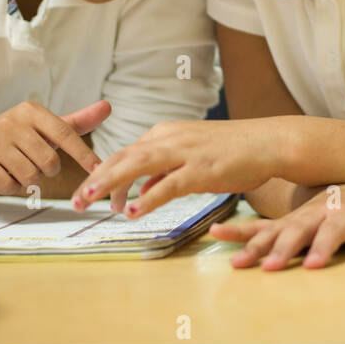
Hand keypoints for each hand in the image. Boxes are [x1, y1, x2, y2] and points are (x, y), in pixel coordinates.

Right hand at [0, 100, 107, 194]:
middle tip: (35, 161)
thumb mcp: (45, 126)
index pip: (65, 133)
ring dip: (29, 178)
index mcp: (32, 111)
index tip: (98, 169)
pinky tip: (3, 172)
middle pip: (49, 161)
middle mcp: (12, 122)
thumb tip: (108, 106)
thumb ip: (77, 121)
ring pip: (30, 176)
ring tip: (17, 165)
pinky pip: (9, 186)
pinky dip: (11, 186)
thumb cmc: (19, 134)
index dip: (83, 154)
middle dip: (48, 169)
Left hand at [71, 118, 288, 214]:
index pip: (125, 153)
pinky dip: (147, 197)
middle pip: (123, 157)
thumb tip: (142, 189)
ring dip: (110, 184)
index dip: (103, 174)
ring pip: (139, 165)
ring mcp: (186, 152)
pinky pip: (168, 184)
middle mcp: (170, 138)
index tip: (89, 195)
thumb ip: (165, 170)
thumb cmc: (232, 151)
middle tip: (75, 200)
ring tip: (90, 201)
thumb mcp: (191, 155)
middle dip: (95, 179)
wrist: (269, 142)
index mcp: (165, 133)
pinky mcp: (202, 169)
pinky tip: (131, 210)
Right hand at [208, 184, 344, 269]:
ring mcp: (294, 218)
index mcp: (342, 212)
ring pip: (273, 230)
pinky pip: (255, 226)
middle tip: (271, 268)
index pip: (333, 230)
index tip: (313, 266)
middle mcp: (314, 213)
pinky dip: (236, 232)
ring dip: (256, 246)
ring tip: (240, 264)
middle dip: (284, 249)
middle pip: (298, 230)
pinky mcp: (280, 223)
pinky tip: (215, 234)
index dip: (323, 246)